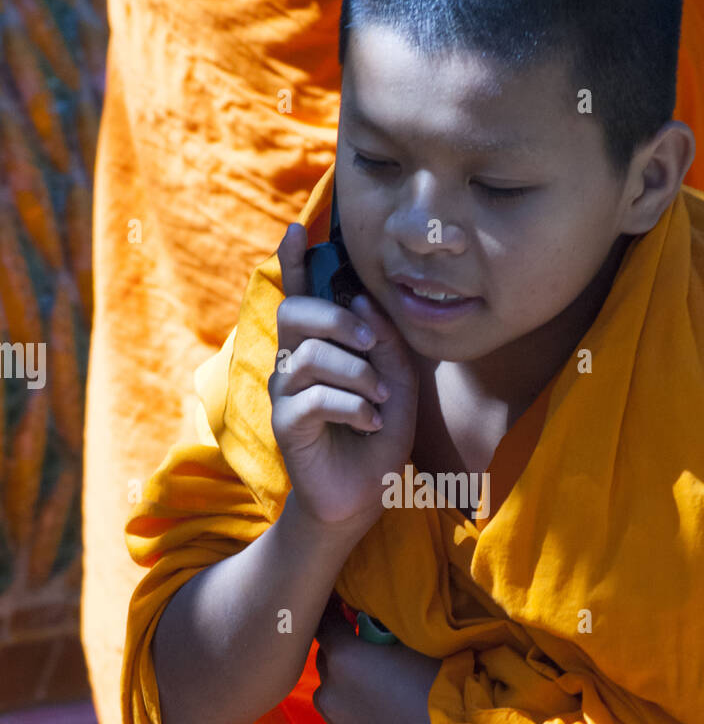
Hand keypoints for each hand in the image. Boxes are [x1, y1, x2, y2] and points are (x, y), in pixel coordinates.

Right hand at [269, 224, 418, 531]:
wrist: (365, 494)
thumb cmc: (379, 433)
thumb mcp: (398, 381)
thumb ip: (384, 341)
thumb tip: (358, 301)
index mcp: (320, 345)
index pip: (301, 293)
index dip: (295, 261)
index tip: (297, 229)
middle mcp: (294, 362)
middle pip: (295, 312)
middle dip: (336, 319)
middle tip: (370, 343)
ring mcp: (285, 393)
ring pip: (310, 355)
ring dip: (357, 374)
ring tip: (378, 402)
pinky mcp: (285, 425)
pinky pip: (312, 399)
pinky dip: (351, 408)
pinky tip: (369, 424)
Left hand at [312, 600, 478, 723]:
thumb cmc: (441, 680)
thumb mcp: (411, 642)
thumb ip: (382, 634)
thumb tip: (372, 629)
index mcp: (343, 658)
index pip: (324, 626)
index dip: (336, 618)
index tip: (347, 615)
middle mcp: (331, 694)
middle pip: (326, 665)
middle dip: (342, 658)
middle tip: (369, 657)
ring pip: (334, 701)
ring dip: (347, 693)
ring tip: (379, 695)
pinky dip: (363, 723)